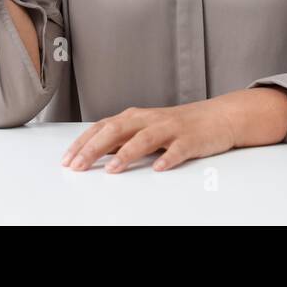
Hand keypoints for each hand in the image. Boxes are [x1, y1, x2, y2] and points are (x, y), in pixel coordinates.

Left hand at [59, 89, 286, 172]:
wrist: (218, 117)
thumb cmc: (178, 125)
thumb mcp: (145, 129)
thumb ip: (121, 139)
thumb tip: (92, 152)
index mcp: (135, 117)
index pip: (102, 127)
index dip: (83, 142)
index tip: (67, 159)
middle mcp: (149, 119)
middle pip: (117, 130)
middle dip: (94, 148)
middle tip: (78, 166)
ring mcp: (170, 128)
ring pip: (144, 138)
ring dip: (126, 153)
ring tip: (112, 169)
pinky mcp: (191, 139)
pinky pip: (178, 150)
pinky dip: (168, 158)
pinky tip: (158, 169)